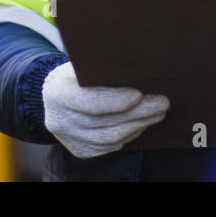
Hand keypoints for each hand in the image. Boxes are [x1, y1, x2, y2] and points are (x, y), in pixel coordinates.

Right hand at [41, 61, 169, 158]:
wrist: (53, 97)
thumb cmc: (74, 75)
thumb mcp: (80, 66)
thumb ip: (100, 69)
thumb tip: (136, 67)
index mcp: (59, 94)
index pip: (90, 102)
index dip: (116, 100)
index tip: (139, 94)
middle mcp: (61, 121)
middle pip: (106, 122)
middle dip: (138, 113)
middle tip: (162, 103)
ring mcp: (70, 139)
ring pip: (110, 138)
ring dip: (138, 125)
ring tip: (158, 113)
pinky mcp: (80, 150)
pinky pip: (109, 147)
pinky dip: (129, 135)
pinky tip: (142, 123)